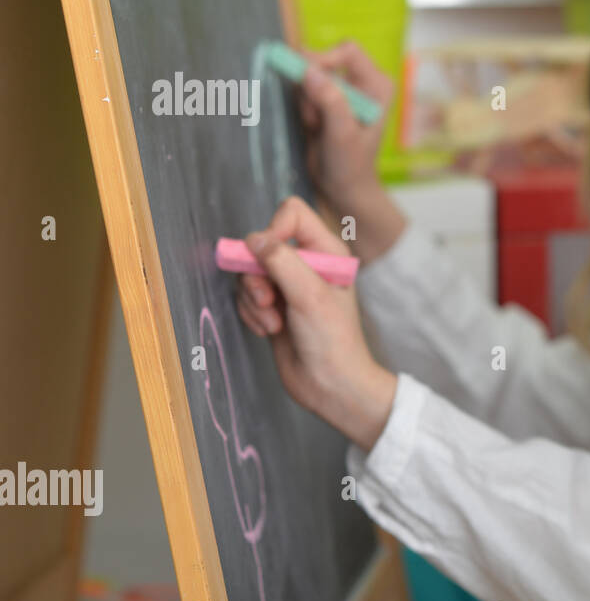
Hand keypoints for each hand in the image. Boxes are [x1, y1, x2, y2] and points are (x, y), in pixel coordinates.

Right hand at [235, 195, 396, 449]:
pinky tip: (268, 332)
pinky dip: (251, 313)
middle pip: (262, 244)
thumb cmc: (332, 340)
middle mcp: (308, 264)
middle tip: (269, 301)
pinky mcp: (273, 306)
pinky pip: (246, 296)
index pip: (291, 214)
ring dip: (254, 300)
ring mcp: (289, 285)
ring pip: (249, 273)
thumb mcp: (309, 295)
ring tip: (273, 323)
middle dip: (257, 275)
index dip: (272, 230)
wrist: (331, 386)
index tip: (267, 259)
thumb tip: (252, 238)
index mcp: (327, 251)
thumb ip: (281, 262)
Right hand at [298, 40, 391, 214]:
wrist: (343, 187)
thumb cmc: (350, 164)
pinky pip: (302, 89)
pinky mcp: (325, 98)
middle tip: (315, 117)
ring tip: (318, 126)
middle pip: (324, 60)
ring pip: (309, 75)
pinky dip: (303, 108)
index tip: (307, 80)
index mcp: (378, 83)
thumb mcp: (342, 133)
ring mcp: (342, 88)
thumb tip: (309, 71)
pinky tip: (314, 128)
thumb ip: (330, 101)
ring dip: (306, 102)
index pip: (347, 52)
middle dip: (312, 88)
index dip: (324, 60)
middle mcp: (362, 81)